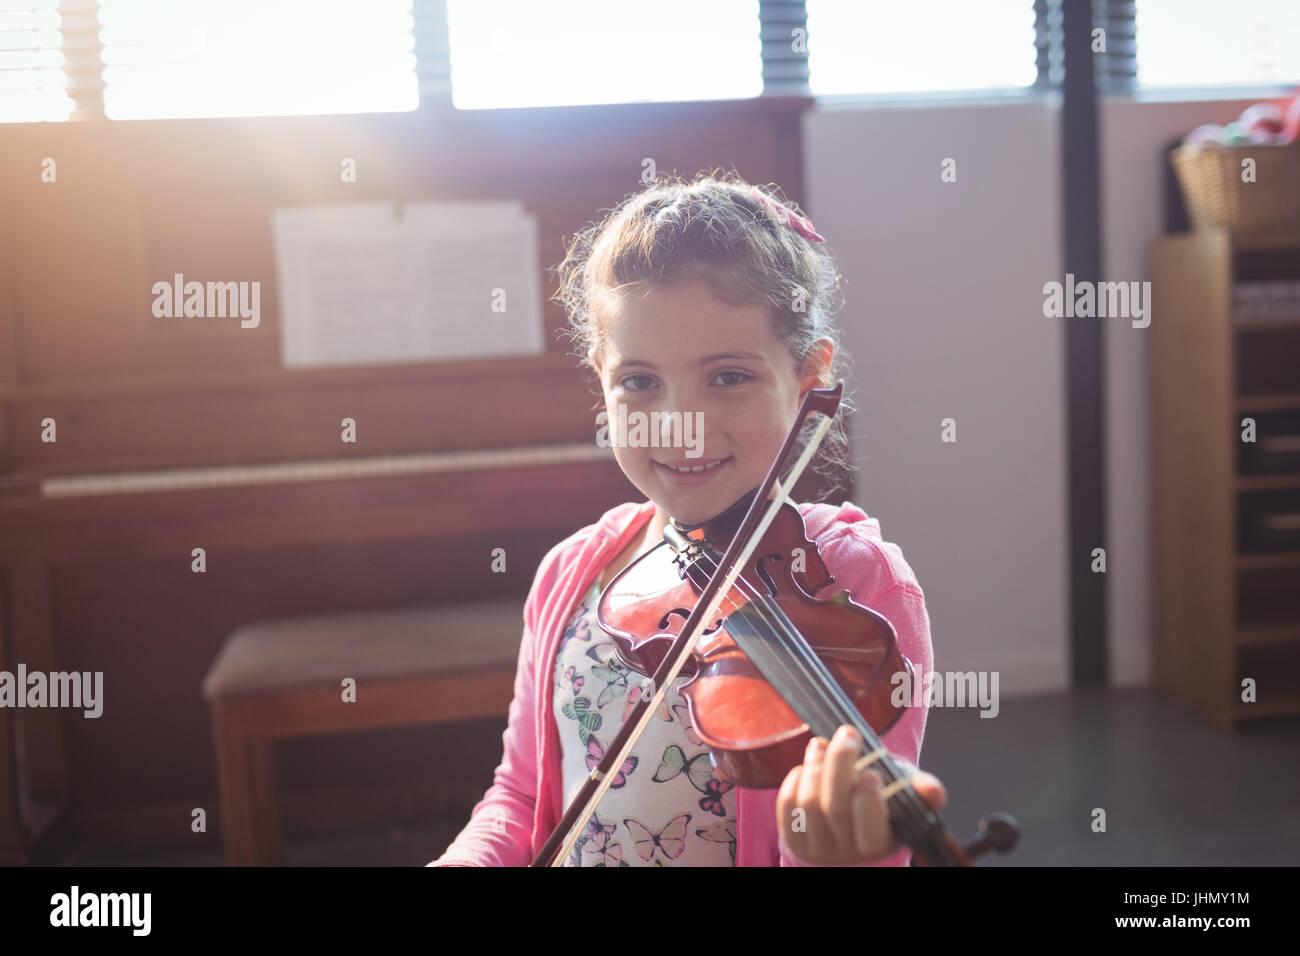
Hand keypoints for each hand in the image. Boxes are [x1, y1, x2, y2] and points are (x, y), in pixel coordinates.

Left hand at [775, 723, 946, 863]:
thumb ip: (921, 791)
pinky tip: (811, 763)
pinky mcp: (793, 836)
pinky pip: (787, 803)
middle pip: (835, 808)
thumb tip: (933, 791)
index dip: (868, 799)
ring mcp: (817, 846)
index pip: (871, 830)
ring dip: (816, 766)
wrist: (852, 814)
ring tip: (824, 744)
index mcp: (880, 844)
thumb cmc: (884, 797)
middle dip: (841, 765)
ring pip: (810, 803)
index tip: (871, 772)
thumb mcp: (906, 791)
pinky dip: (796, 777)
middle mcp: (847, 852)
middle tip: (849, 735)